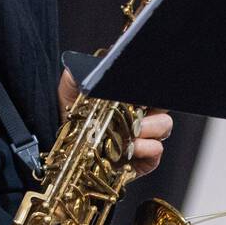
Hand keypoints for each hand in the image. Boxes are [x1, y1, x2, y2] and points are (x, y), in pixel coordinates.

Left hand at [57, 67, 171, 176]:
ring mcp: (143, 138)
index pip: (151, 88)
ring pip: (164, 126)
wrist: (61, 149)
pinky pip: (157, 151)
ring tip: (131, 130)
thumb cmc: (70, 118)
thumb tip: (95, 63)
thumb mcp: (70, 91)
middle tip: (138, 107)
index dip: (151, 87)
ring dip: (150, 127)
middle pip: (164, 104)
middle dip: (156, 104)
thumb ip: (79, 74)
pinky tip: (131, 148)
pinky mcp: (142, 161)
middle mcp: (140, 116)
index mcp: (129, 98)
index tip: (141, 89)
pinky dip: (147, 148)